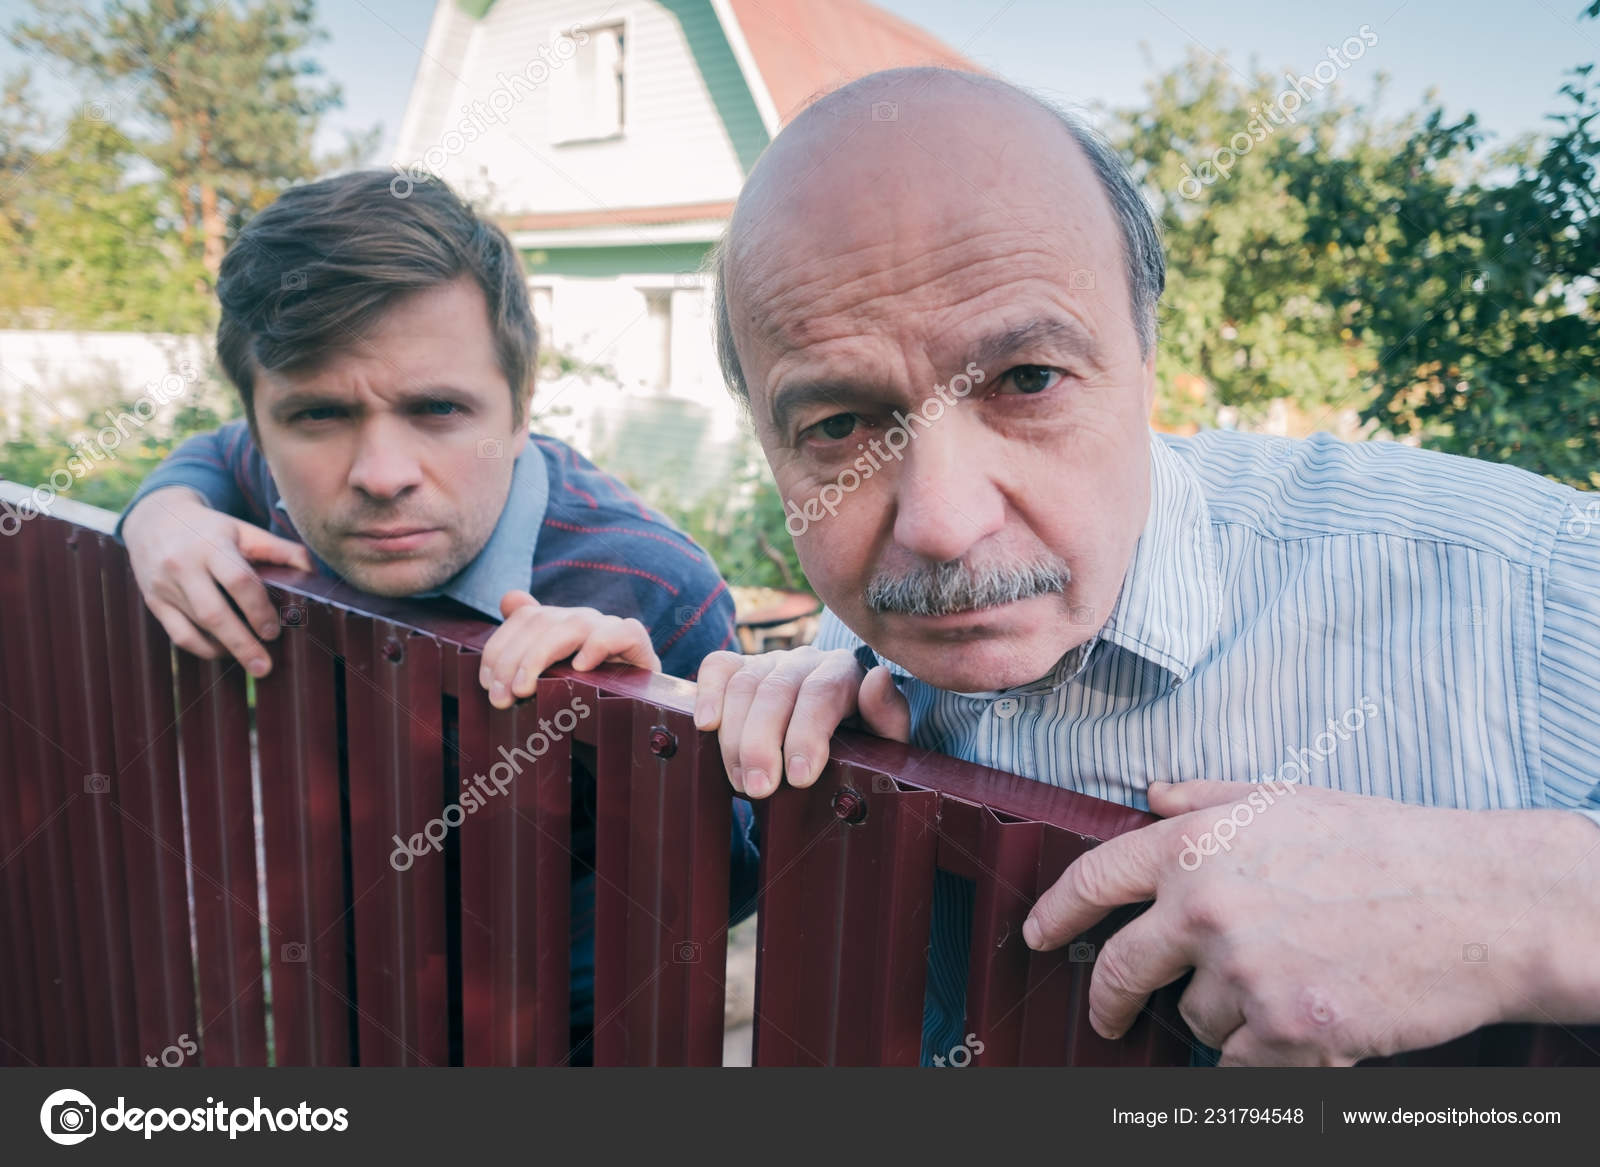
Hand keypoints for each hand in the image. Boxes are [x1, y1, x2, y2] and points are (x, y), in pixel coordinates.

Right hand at [122, 486, 313, 676]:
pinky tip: (224, 651)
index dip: (259, 609)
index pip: (238, 581)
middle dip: (242, 644)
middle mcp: (183, 566)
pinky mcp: (154, 602)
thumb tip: (314, 574)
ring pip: (195, 629)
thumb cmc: (211, 529)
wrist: (154, 520)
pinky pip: (179, 636)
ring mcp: (164, 586)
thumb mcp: (245, 531)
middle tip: (265, 667)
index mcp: (212, 545)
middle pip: (213, 613)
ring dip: (226, 649)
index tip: (274, 631)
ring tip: (252, 660)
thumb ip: (281, 550)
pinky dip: (204, 649)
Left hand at [477, 590, 659, 708]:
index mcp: (559, 623)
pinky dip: (601, 645)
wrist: (634, 708)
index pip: (524, 618)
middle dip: (512, 661)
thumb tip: (509, 599)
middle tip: (500, 698)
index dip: (500, 647)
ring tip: (524, 689)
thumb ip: (527, 640)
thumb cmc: (585, 693)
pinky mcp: (638, 644)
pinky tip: (581, 668)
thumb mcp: (552, 673)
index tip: (487, 682)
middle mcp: (582, 620)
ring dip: (540, 657)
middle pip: (541, 622)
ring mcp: (610, 628)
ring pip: (573, 626)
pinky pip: (624, 632)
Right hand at [693, 645, 909, 796]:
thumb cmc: (862, 746)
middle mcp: (807, 659)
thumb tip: (876, 678)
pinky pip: (718, 667)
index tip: (798, 778)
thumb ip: (888, 715)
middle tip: (759, 789)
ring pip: (744, 685)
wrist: (835, 744)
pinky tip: (706, 726)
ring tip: (741, 782)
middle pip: (777, 690)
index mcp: (846, 672)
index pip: (822, 692)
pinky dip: (708, 693)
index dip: (807, 734)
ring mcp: (771, 661)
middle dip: (763, 743)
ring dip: (736, 737)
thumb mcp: (885, 741)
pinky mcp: (740, 668)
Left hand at [1021, 780, 1599, 1064]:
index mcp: (1195, 845)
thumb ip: (1205, 799)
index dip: (1053, 913)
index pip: (1092, 881)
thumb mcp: (1281, 799)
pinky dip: (1258, 1057)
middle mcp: (1204, 908)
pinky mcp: (1284, 1034)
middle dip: (1105, 1000)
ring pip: (1191, 1019)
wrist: (1471, 904)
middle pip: (1118, 970)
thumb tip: (1149, 795)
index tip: (1037, 936)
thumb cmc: (1380, 846)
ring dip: (1221, 1016)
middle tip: (1106, 1016)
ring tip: (1284, 984)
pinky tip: (1300, 1025)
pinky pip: (1235, 1064)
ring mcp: (1242, 975)